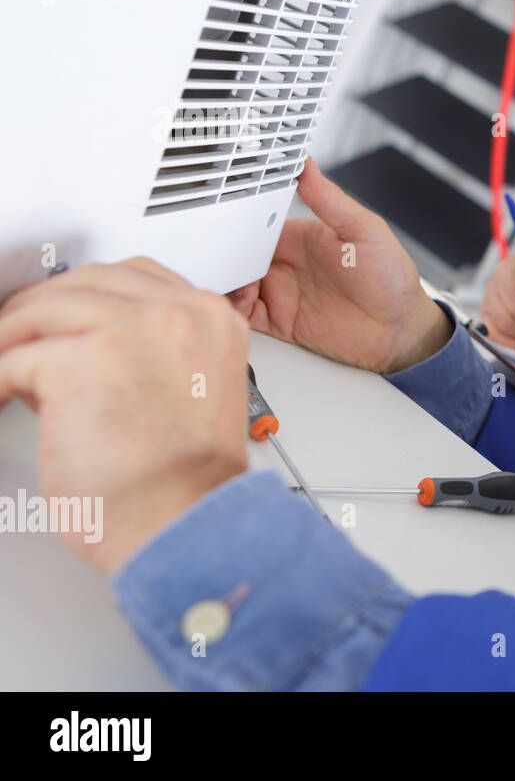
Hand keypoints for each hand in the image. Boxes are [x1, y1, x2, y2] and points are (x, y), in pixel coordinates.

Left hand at [0, 258, 249, 573]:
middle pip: (89, 282)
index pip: (138, 276)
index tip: (66, 312)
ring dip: (11, 339)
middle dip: (46, 309)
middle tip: (18, 336)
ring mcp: (129, 332)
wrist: (181, 521)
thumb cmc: (186, 480)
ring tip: (2, 369)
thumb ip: (154, 353)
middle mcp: (178, 315)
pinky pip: (13, 359)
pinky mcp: (79, 363)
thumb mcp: (193, 391)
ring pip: (45, 310)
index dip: (93, 295)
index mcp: (211, 320)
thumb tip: (84, 347)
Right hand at [227, 157, 451, 373]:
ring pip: (234, 283)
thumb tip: (308, 164)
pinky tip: (238, 301)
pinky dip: (232, 308)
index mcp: (300, 238)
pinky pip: (244, 314)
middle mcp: (286, 264)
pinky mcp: (280, 322)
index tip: (222, 217)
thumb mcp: (364, 230)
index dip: (238, 221)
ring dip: (223, 281)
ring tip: (228, 279)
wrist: (401, 328)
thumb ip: (331, 200)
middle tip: (213, 252)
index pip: (257, 224)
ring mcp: (281, 293)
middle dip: (221, 253)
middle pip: (238, 254)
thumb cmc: (392, 276)